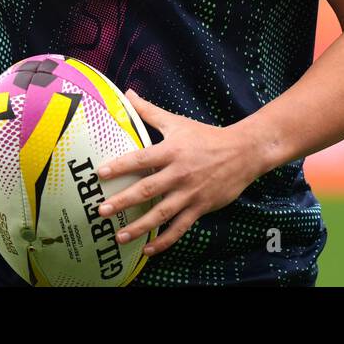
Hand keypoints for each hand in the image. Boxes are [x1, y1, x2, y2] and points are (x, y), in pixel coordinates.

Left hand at [95, 89, 262, 256]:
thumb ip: (149, 112)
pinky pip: (180, 227)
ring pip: (162, 213)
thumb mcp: (177, 122)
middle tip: (102, 211)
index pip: (141, 159)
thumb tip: (127, 93)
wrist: (243, 152)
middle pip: (148, 189)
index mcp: (172, 151)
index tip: (100, 174)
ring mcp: (190, 193)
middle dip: (123, 201)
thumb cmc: (206, 136)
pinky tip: (148, 249)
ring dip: (140, 227)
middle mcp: (179, 173)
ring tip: (119, 236)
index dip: (120, 166)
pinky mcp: (200, 207)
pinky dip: (164, 240)